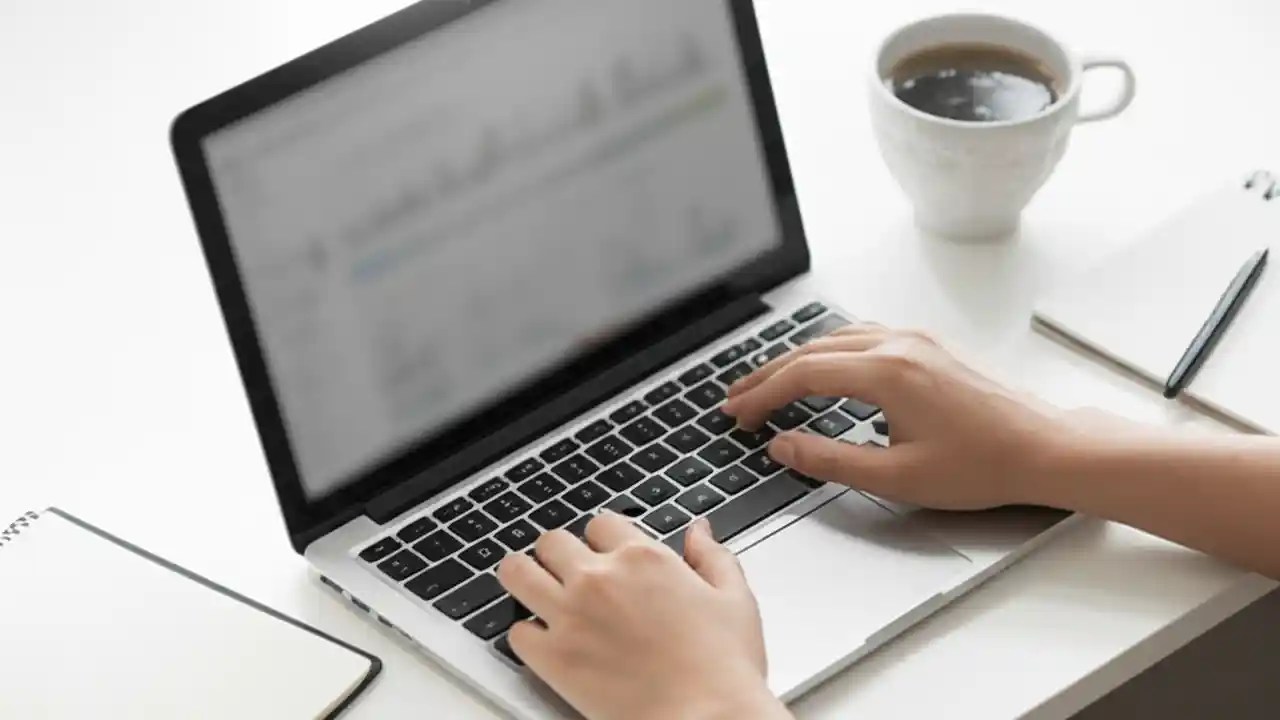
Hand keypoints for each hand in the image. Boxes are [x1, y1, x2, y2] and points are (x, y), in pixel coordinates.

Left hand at [496, 513, 789, 719]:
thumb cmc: (724, 669)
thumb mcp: (734, 599)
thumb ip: (712, 557)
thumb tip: (699, 531)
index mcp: (644, 558)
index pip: (601, 523)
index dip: (602, 539)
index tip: (605, 555)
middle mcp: (600, 579)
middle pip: (551, 541)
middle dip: (559, 554)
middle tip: (566, 573)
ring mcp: (571, 616)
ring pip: (516, 573)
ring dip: (524, 577)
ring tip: (533, 590)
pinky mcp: (553, 659)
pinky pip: (515, 632)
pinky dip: (526, 635)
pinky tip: (543, 642)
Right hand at [721, 324, 1069, 509]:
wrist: (1046, 448)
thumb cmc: (985, 464)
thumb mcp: (898, 477)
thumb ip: (831, 460)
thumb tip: (784, 447)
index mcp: (887, 372)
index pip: (803, 375)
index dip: (763, 396)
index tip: (739, 416)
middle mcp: (899, 345)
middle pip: (813, 350)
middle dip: (768, 376)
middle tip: (738, 400)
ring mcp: (917, 340)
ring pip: (837, 338)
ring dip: (797, 360)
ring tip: (769, 384)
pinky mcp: (931, 346)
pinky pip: (864, 336)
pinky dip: (830, 351)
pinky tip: (824, 368)